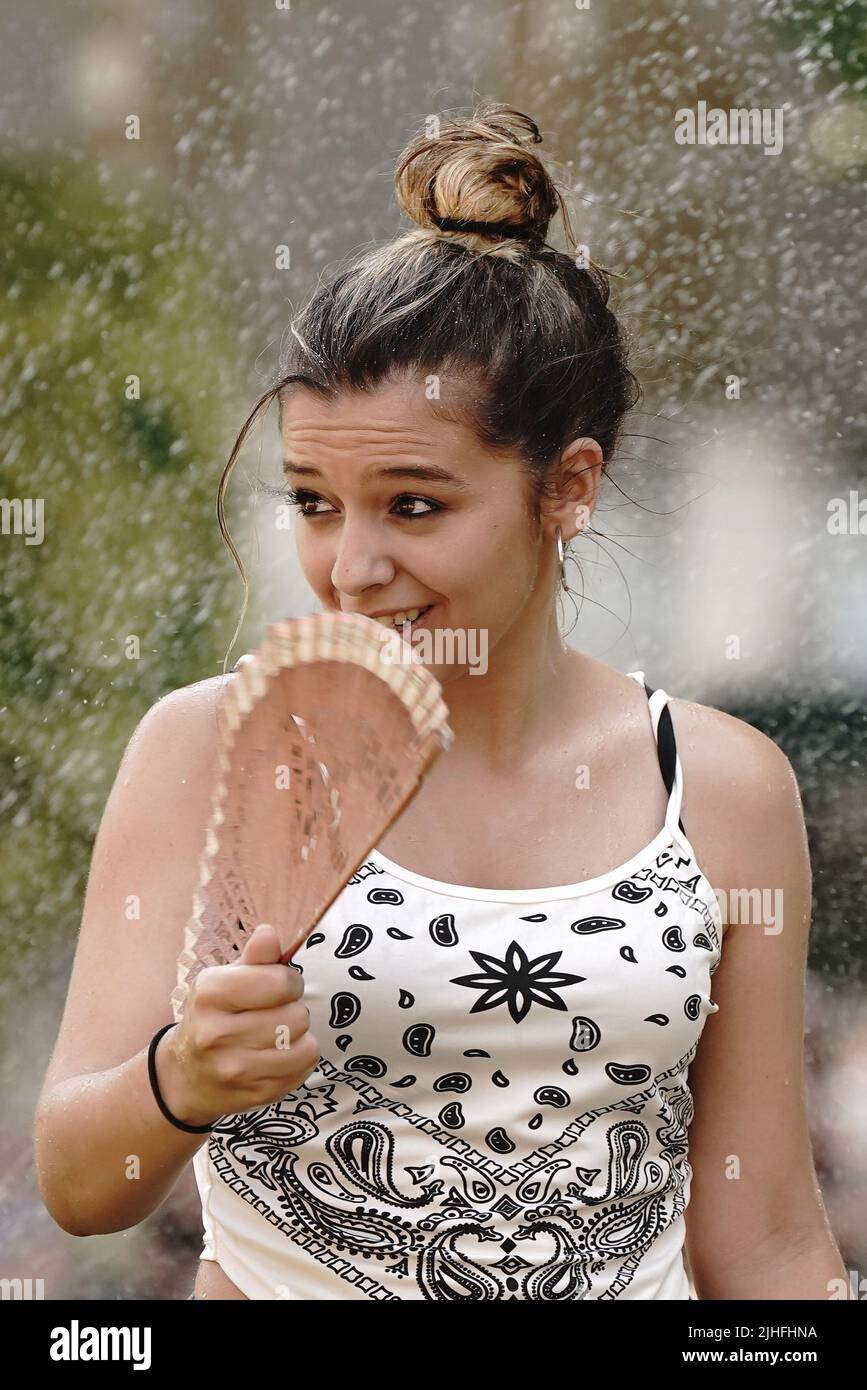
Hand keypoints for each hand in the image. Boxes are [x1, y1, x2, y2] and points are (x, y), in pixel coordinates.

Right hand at [157, 923, 319, 1126]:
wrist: (186, 1075)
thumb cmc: (214, 1016)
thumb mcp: (225, 980)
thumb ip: (254, 957)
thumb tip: (269, 933)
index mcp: (210, 994)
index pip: (281, 983)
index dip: (289, 982)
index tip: (279, 986)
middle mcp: (217, 1034)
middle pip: (297, 1016)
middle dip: (293, 1010)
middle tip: (274, 1014)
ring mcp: (235, 1069)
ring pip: (305, 1045)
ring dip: (298, 1037)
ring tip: (278, 1035)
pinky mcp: (254, 1095)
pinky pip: (304, 1069)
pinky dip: (299, 1060)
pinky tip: (277, 1056)